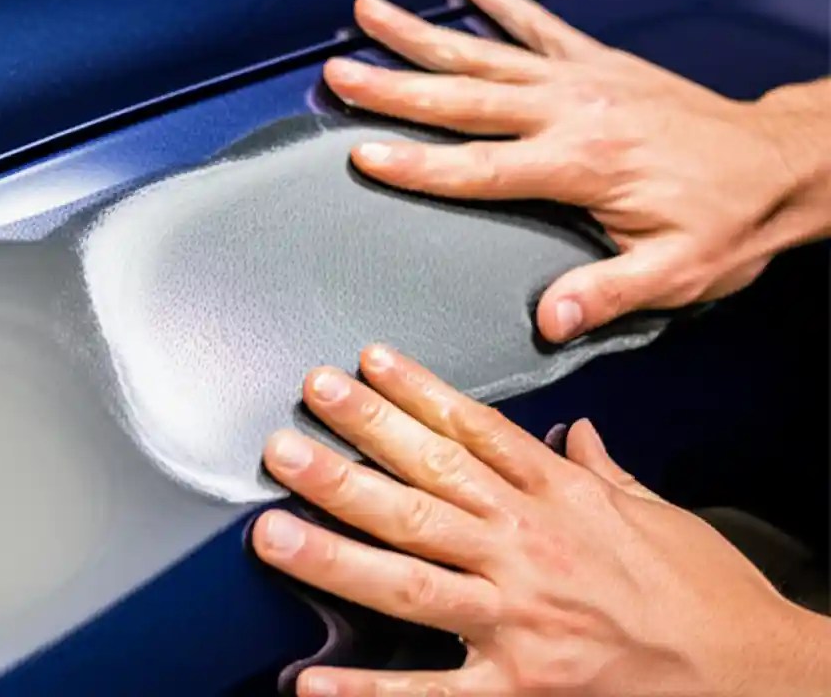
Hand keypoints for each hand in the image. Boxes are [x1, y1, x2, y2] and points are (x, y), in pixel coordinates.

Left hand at [252, 344, 830, 695]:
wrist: (755, 673)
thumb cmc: (706, 593)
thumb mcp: (656, 512)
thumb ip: (602, 470)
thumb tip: (577, 433)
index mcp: (560, 499)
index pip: (473, 433)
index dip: (414, 394)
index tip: (365, 362)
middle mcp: (529, 549)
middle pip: (424, 489)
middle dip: (351, 454)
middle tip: (293, 425)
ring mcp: (518, 619)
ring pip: (410, 572)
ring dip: (334, 547)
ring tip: (272, 525)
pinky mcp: (521, 689)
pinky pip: (431, 692)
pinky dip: (369, 690)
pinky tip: (312, 682)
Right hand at [323, 0, 830, 341]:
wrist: (785, 165)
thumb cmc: (728, 222)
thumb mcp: (677, 275)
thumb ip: (607, 294)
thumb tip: (548, 322)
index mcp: (580, 165)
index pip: (477, 167)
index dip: (415, 163)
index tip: (361, 151)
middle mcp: (573, 112)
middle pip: (464, 97)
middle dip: (394, 86)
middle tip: (338, 73)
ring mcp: (584, 80)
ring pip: (486, 53)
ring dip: (423, 34)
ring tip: (370, 12)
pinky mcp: (600, 63)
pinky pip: (541, 26)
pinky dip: (503, 0)